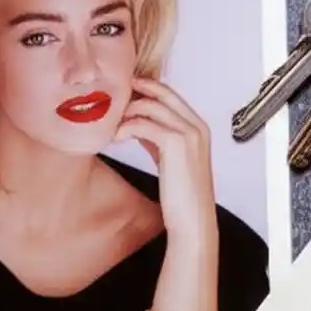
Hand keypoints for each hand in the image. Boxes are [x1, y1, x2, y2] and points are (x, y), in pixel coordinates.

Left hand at [115, 77, 216, 244]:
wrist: (193, 220)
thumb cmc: (183, 196)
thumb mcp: (171, 160)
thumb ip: (159, 139)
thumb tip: (137, 125)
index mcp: (200, 128)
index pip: (171, 95)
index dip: (147, 90)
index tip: (125, 93)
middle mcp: (197, 125)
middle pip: (162, 92)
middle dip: (135, 91)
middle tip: (112, 98)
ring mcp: (188, 133)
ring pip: (150, 106)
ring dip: (126, 112)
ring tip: (111, 124)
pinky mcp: (174, 143)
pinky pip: (143, 124)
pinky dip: (125, 128)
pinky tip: (115, 138)